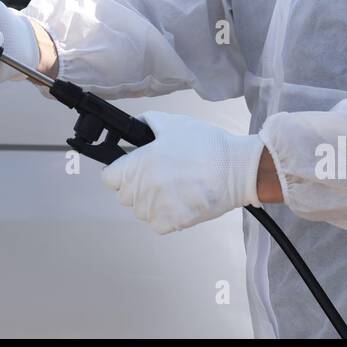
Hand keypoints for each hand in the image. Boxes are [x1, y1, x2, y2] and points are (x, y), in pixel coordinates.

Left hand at [101, 111, 266, 233]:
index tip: (128, 169)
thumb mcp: (173, 124)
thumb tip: (137, 126)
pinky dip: (165, 216)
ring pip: (141, 211)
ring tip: (172, 186)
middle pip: (124, 195)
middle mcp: (143, 190)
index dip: (118, 171)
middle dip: (136, 185)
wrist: (237, 169)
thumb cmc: (207, 146)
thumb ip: (148, 123)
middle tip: (157, 174)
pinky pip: (158, 224)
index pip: (109, 178)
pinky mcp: (173, 223)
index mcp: (138, 165)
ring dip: (150, 202)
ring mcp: (157, 209)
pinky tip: (178, 200)